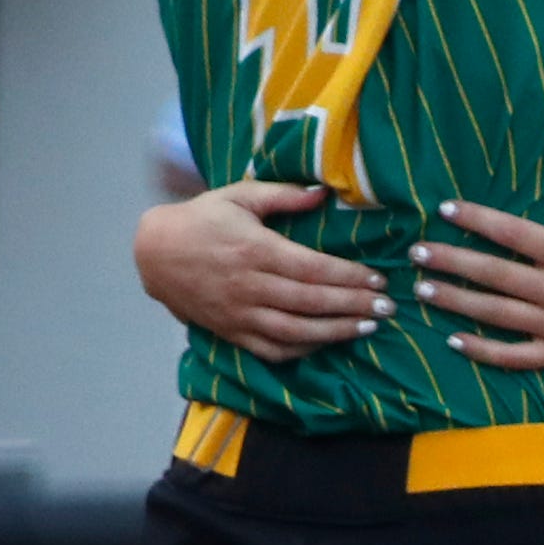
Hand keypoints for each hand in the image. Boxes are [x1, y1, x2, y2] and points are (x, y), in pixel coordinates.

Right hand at [132, 179, 372, 358]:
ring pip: (295, 331)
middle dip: (354, 305)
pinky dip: (302, 350)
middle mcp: (249, 286)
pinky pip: (271, 350)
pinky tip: (326, 343)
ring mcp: (239, 314)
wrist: (155, 253)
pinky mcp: (231, 332)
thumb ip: (283, 194)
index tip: (378, 278)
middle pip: (311, 302)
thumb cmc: (201, 219)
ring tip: (367, 327)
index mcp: (254, 249)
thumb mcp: (239, 195)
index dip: (349, 276)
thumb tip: (324, 193)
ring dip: (335, 332)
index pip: (313, 268)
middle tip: (388, 306)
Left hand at [416, 160, 543, 377]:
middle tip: (415, 253)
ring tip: (421, 291)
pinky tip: (452, 341)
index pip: (514, 233)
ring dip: (455, 302)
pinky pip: (512, 355)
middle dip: (451, 262)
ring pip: (494, 313)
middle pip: (494, 274)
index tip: (445, 209)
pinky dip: (481, 351)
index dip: (477, 220)